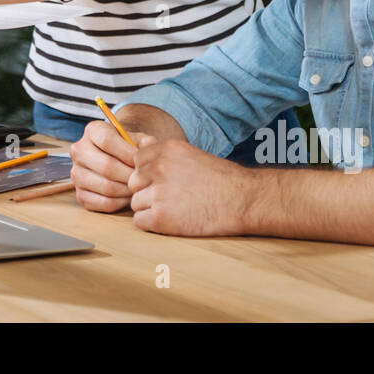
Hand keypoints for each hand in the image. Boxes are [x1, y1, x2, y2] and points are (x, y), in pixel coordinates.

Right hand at [68, 120, 138, 211]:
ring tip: (138, 188)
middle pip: (106, 166)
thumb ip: (146, 145)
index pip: (107, 140)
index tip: (140, 161)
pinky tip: (128, 196)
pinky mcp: (81, 195)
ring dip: (127, 190)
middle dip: (130, 175)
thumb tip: (148, 156)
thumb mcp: (139, 140)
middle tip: (144, 179)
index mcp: (92, 131)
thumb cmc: (130, 149)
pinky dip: (121, 202)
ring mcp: (77, 174)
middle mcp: (79, 150)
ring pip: (106, 187)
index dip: (127, 153)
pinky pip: (104, 203)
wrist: (118, 161)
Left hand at [128, 138, 251, 235]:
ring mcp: (158, 193)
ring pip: (135, 202)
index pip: (136, 161)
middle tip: (168, 198)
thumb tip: (139, 157)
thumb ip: (164, 156)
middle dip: (146, 191)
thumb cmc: (219, 179)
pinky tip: (170, 220)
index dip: (148, 173)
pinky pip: (139, 220)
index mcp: (165, 150)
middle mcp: (158, 168)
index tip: (162, 181)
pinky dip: (151, 223)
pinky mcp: (160, 217)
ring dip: (149, 208)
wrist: (240, 200)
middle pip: (133, 182)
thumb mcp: (190, 155)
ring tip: (174, 209)